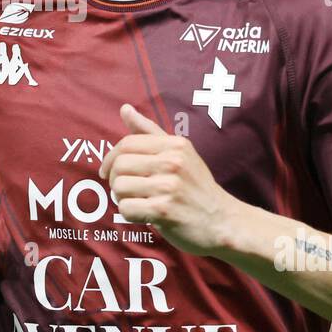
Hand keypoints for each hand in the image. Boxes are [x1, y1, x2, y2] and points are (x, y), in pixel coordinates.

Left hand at [98, 103, 238, 257]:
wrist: (222, 222)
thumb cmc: (196, 186)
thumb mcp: (180, 153)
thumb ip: (149, 131)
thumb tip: (124, 109)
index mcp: (175, 145)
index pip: (127, 143)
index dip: (110, 159)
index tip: (108, 172)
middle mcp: (173, 162)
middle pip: (120, 165)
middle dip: (115, 180)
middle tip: (126, 190)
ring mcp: (169, 187)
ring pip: (120, 187)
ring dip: (122, 198)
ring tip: (138, 201)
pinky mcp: (164, 211)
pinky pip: (126, 209)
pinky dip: (130, 214)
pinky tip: (144, 214)